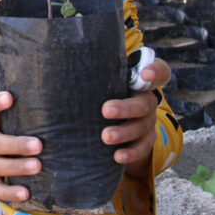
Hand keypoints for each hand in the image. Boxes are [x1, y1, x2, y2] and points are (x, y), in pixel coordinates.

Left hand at [100, 58, 171, 175]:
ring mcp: (148, 122)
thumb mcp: (102, 81)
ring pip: (141, 127)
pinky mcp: (145, 141)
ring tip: (106, 136)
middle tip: (105, 110)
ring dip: (123, 133)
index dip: (155, 71)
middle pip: (144, 103)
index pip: (159, 71)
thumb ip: (93, 72)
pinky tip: (117, 156)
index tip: (144, 74)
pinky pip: (142, 148)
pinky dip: (130, 153)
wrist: (115, 121)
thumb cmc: (103, 92)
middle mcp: (146, 100)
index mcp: (139, 82)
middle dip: (125, 108)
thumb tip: (56, 57)